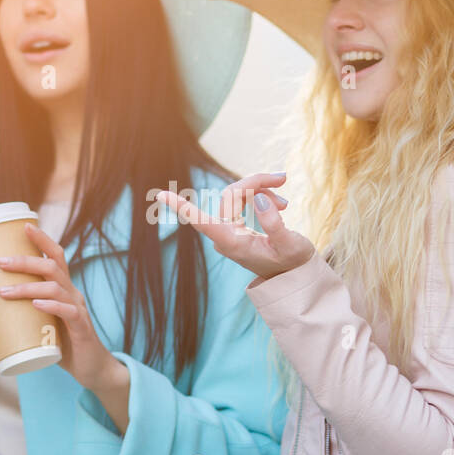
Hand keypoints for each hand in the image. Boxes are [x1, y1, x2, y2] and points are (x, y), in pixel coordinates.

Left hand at [0, 222, 124, 394]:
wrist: (92, 368)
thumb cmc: (64, 344)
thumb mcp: (43, 322)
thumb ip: (24, 312)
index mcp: (64, 288)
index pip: (56, 256)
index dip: (42, 240)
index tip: (24, 226)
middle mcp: (73, 294)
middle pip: (51, 267)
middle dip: (24, 261)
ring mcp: (78, 310)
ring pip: (55, 287)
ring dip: (27, 287)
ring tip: (4, 291)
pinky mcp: (82, 328)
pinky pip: (68, 312)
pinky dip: (51, 305)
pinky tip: (36, 305)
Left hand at [156, 173, 315, 279]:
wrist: (293, 275)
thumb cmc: (292, 264)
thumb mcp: (291, 245)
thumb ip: (274, 224)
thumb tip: (259, 199)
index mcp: (234, 243)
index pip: (202, 223)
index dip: (183, 207)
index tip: (160, 195)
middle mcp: (227, 236)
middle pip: (231, 195)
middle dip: (256, 183)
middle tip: (283, 179)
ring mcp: (230, 231)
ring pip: (237, 195)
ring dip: (261, 190)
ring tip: (286, 203)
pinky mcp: (236, 226)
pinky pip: (243, 200)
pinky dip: (260, 197)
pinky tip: (280, 205)